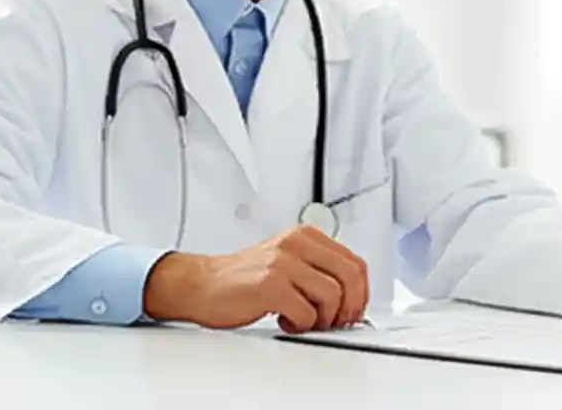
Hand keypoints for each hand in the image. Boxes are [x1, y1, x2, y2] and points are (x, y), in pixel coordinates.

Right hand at [143, 225, 369, 332]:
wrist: (201, 284)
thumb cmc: (244, 278)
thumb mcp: (288, 261)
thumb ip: (318, 270)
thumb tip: (352, 298)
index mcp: (305, 236)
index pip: (354, 262)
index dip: (361, 292)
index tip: (353, 309)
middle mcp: (296, 244)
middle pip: (350, 276)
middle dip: (349, 306)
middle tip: (335, 321)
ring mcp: (283, 263)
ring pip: (332, 296)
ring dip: (322, 318)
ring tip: (303, 319)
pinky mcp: (270, 285)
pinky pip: (306, 313)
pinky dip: (301, 325)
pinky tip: (286, 320)